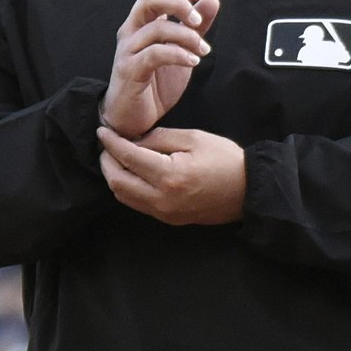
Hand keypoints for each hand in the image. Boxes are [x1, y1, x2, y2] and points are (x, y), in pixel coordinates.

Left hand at [96, 125, 247, 224]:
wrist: (248, 191)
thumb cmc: (225, 160)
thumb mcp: (194, 138)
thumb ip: (160, 138)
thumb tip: (134, 140)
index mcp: (169, 175)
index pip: (128, 157)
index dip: (111, 143)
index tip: (102, 131)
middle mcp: (161, 198)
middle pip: (117, 181)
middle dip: (106, 161)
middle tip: (107, 146)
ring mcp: (163, 212)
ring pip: (123, 196)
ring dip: (114, 176)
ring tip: (116, 158)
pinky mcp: (167, 219)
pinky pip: (137, 204)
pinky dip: (127, 188)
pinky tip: (131, 174)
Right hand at [102, 0, 221, 136]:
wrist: (132, 118)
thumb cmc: (153, 84)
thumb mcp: (181, 50)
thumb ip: (195, 27)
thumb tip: (211, 0)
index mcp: (142, 22)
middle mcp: (131, 30)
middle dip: (180, 3)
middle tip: (198, 21)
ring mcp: (128, 50)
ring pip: (156, 28)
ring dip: (187, 36)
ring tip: (203, 50)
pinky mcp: (129, 70)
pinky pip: (155, 54)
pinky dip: (179, 54)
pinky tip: (193, 61)